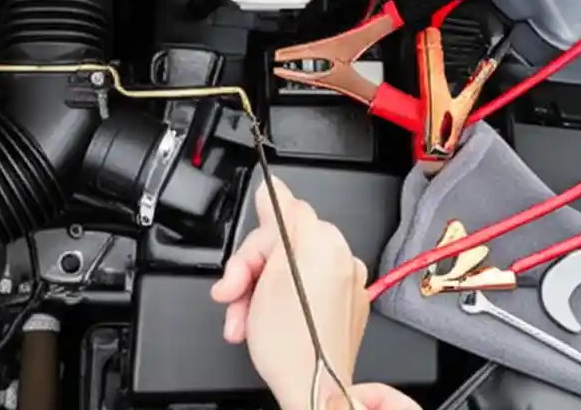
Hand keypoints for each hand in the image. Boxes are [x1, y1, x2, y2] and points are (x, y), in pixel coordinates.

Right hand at [211, 179, 371, 409]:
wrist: (313, 390)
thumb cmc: (290, 343)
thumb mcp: (266, 276)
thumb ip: (274, 224)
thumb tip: (274, 191)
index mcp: (325, 243)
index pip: (287, 211)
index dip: (259, 229)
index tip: (251, 227)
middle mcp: (342, 258)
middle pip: (283, 244)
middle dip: (251, 270)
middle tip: (233, 294)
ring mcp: (347, 284)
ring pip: (289, 270)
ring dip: (258, 291)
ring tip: (242, 320)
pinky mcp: (345, 306)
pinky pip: (306, 289)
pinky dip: (280, 301)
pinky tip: (261, 323)